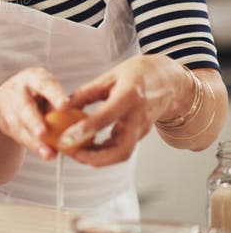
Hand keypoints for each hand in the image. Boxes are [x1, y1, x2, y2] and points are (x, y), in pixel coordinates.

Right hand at [0, 67, 68, 160]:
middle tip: (44, 133)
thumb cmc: (37, 95)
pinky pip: (21, 138)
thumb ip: (59, 103)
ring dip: (35, 142)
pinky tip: (46, 155)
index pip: (44, 84)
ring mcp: (9, 109)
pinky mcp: (7, 125)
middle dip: (34, 121)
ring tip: (49, 154)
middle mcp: (19, 91)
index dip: (54, 95)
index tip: (65, 106)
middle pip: (25, 107)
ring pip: (21, 127)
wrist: (5, 102)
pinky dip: (35, 148)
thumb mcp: (47, 91)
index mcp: (33, 78)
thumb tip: (81, 121)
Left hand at [60, 53, 192, 165]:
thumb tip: (63, 106)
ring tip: (76, 153)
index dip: (86, 129)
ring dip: (98, 159)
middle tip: (72, 154)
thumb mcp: (110, 76)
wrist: (170, 81)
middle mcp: (139, 116)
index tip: (66, 138)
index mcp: (130, 95)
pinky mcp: (141, 135)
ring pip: (122, 153)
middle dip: (95, 157)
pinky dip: (105, 153)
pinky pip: (123, 149)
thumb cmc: (138, 74)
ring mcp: (142, 128)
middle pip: (121, 148)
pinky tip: (88, 149)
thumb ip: (87, 92)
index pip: (107, 116)